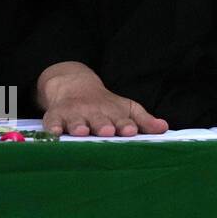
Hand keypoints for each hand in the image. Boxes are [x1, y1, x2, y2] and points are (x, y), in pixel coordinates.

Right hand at [36, 62, 168, 136]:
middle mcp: (93, 113)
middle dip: (102, 125)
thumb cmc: (105, 105)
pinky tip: (53, 132)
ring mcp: (74, 114)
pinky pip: (52, 122)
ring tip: (81, 131)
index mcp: (113, 113)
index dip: (125, 124)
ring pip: (76, 121)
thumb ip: (144, 120)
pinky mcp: (55, 116)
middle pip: (98, 120)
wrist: (74, 85)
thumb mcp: (126, 108)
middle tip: (106, 130)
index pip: (121, 119)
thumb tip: (164, 127)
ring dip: (78, 125)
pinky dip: (52, 127)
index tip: (130, 130)